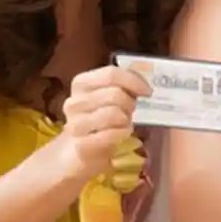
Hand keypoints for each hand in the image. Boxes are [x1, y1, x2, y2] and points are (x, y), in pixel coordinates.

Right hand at [57, 65, 152, 181]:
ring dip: (126, 119)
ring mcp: (75, 124)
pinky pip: (111, 134)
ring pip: (113, 114)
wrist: (82, 147)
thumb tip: (143, 86)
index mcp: (80, 83)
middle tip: (131, 110)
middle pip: (115, 94)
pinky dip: (122, 133)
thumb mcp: (110, 94)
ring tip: (123, 122)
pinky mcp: (81, 145)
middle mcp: (73, 102)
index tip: (147, 91)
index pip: (111, 74)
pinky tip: (120, 134)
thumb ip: (124, 84)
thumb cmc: (101, 115)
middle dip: (130, 103)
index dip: (133, 81)